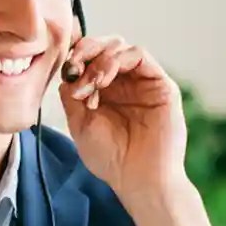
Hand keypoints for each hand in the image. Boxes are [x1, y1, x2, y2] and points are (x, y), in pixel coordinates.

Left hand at [58, 31, 185, 196]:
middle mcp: (125, 83)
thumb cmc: (111, 159)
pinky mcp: (161, 85)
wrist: (139, 180)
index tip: (64, 67)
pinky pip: (140, 55)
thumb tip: (66, 72)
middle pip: (105, 46)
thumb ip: (71, 95)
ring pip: (121, 47)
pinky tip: (103, 80)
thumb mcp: (80, 124)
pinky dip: (118, 59)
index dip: (75, 55)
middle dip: (85, 50)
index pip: (90, 57)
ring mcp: (143, 82)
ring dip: (100, 58)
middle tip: (73, 67)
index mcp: (106, 91)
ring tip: (91, 83)